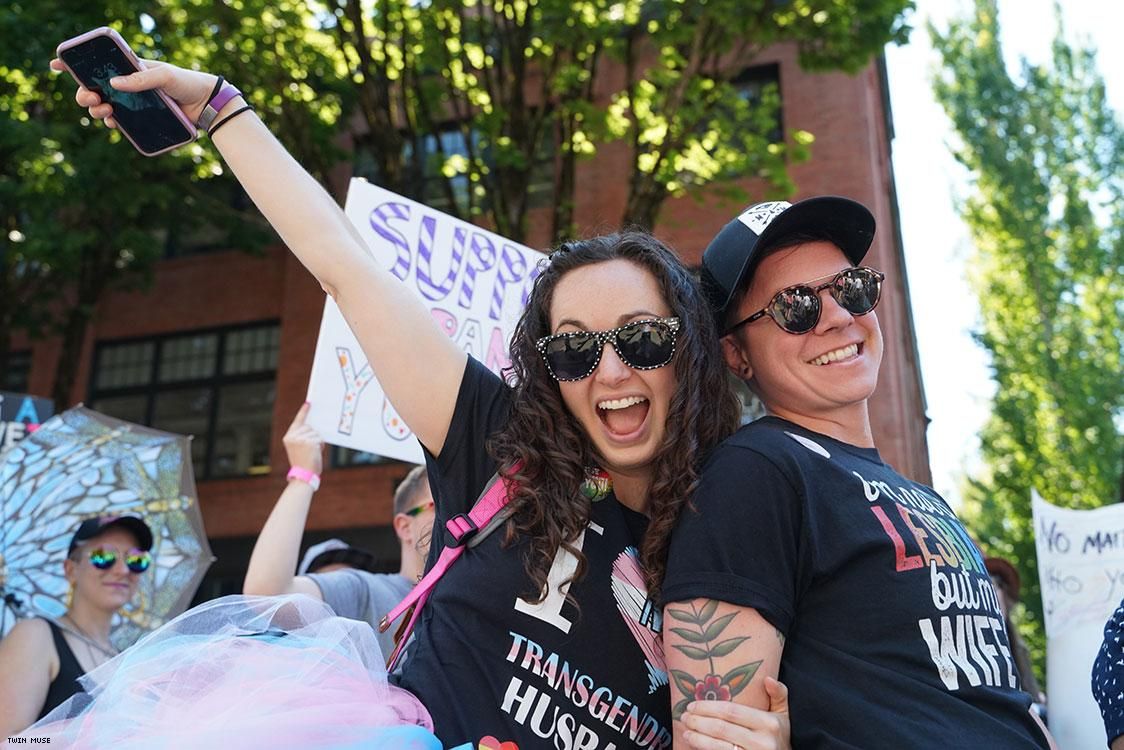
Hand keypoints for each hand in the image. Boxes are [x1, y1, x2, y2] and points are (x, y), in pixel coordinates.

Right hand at [49, 58, 216, 127]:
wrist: (207, 104)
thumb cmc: (187, 83)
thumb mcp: (165, 76)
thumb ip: (142, 78)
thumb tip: (115, 84)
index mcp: (129, 70)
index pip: (98, 65)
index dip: (75, 65)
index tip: (56, 63)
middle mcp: (128, 87)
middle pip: (95, 90)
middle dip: (85, 94)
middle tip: (91, 98)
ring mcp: (133, 104)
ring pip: (105, 107)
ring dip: (97, 110)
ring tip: (104, 111)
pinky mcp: (142, 119)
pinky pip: (121, 123)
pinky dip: (113, 123)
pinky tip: (113, 122)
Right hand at [283, 403, 323, 475]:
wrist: (304, 475)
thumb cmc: (304, 463)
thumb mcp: (300, 448)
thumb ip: (304, 437)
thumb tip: (314, 428)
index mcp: (288, 437)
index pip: (297, 421)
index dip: (303, 412)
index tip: (309, 403)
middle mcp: (293, 436)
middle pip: (310, 427)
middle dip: (314, 436)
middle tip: (311, 448)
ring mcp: (301, 438)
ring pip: (316, 433)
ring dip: (318, 441)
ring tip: (312, 452)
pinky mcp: (309, 442)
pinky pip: (320, 438)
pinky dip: (321, 445)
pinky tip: (316, 452)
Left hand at [681, 677, 789, 749]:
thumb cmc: (780, 737)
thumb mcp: (784, 715)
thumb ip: (779, 694)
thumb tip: (768, 678)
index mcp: (769, 724)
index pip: (732, 711)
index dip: (708, 707)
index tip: (691, 705)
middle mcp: (762, 742)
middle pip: (722, 729)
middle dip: (698, 722)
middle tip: (684, 717)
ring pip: (718, 746)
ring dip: (698, 739)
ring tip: (686, 732)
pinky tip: (695, 745)